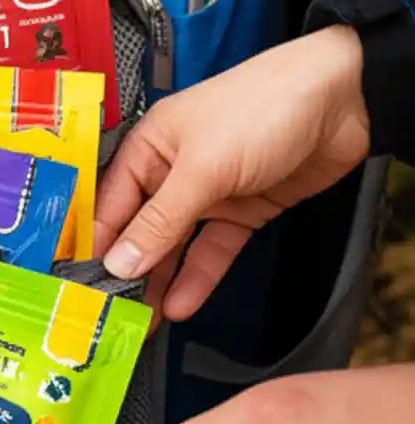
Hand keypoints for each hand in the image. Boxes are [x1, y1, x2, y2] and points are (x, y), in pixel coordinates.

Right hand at [94, 25, 370, 320]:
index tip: (78, 288)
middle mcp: (169, 172)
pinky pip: (211, 250)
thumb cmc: (261, 109)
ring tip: (142, 324)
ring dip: (159, 283)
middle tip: (109, 316)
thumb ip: (161, 220)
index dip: (92, 246)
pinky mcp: (240, 211)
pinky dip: (198, 277)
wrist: (344, 99)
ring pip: (173, 247)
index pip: (106, 205)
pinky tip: (182, 304)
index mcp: (146, 149)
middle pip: (138, 231)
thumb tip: (119, 263)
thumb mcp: (203, 167)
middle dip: (125, 272)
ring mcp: (206, 193)